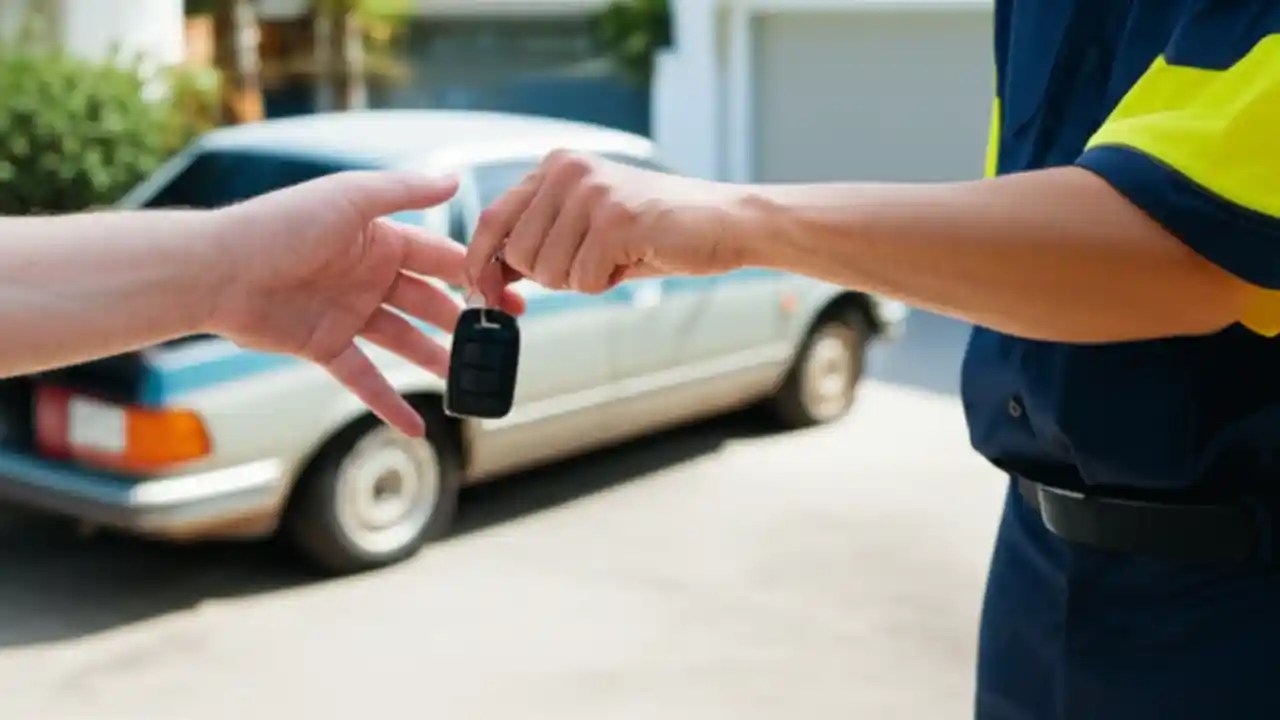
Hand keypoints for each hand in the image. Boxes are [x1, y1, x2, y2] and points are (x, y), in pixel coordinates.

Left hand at [207, 170, 524, 436]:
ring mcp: (347, 313)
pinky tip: (417, 427)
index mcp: (378, 238)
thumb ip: (405, 192)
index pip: (439, 258)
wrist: (219, 269)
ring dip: (437, 360)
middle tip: (502, 339)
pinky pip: (366, 379)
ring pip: (405, 341)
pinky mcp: (324, 346)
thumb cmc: (281, 225)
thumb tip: (456, 180)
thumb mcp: (351, 198)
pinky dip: (389, 403)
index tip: (510, 291)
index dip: (474, 274)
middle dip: (465, 320)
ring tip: (472, 380)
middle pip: (428, 302)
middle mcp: (367, 275)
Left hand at [463, 151, 744, 299]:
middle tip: (593, 264)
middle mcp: (568, 170)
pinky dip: (605, 283)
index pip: (493, 218)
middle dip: (549, 276)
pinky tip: (633, 259)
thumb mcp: (587, 225)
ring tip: (617, 256)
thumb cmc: (658, 230)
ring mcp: (592, 192)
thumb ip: (540, 239)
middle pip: (517, 253)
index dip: (481, 263)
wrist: (726, 222)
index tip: (480, 295)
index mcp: (556, 166)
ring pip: (548, 271)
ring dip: (581, 279)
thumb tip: (487, 275)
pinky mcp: (615, 219)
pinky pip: (583, 278)